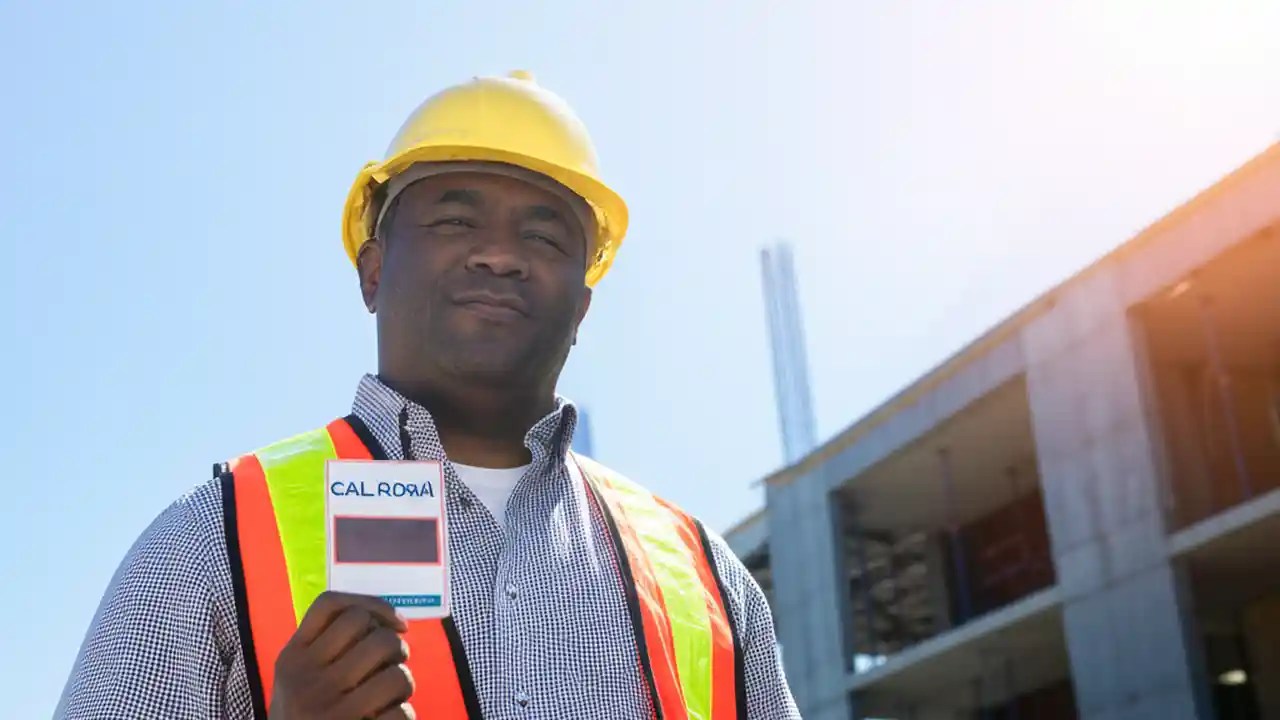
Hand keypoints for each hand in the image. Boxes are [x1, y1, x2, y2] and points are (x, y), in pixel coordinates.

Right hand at [269, 591, 414, 718]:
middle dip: (396, 646)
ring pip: (396, 673)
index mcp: (291, 658)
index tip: (394, 623)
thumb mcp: (298, 676)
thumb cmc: (303, 714)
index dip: (373, 604)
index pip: (331, 605)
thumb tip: (387, 621)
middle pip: (375, 634)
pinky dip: (403, 715)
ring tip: (393, 694)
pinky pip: (400, 713)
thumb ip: (325, 646)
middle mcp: (306, 680)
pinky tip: (390, 718)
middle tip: (393, 662)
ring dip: (403, 682)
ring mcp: (329, 710)